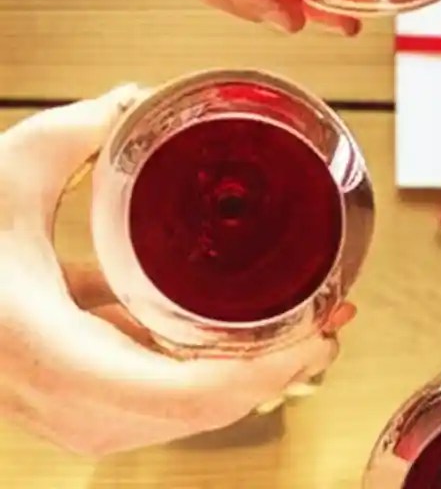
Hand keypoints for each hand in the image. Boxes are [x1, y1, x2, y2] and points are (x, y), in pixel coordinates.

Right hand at [0, 87, 345, 456]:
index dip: (264, 371)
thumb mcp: (4, 177)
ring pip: (188, 416)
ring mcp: (74, 416)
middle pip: (203, 412)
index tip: (314, 336)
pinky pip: (166, 404)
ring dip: (256, 377)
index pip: (185, 393)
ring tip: (311, 330)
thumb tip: (133, 99)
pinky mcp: (81, 408)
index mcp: (54, 351)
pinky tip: (255, 341)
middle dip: (280, 370)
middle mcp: (68, 402)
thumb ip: (73, 134)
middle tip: (334, 320)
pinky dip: (218, 378)